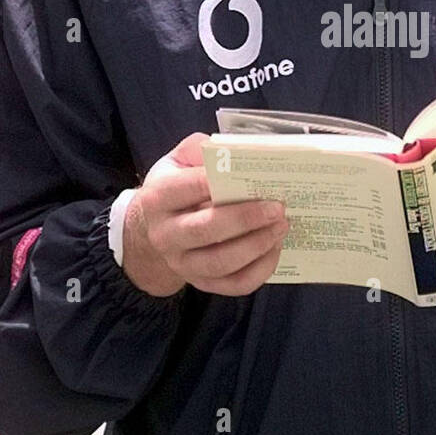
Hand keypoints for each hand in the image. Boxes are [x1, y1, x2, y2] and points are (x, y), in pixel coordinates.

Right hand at [122, 132, 290, 297]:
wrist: (154, 230)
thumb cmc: (176, 188)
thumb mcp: (178, 161)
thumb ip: (201, 150)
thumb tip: (231, 151)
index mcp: (158, 199)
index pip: (186, 188)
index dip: (216, 181)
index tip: (248, 175)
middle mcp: (166, 235)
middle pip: (206, 230)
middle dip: (246, 218)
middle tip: (277, 207)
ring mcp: (183, 264)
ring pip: (222, 262)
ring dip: (257, 245)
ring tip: (281, 225)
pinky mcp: (202, 284)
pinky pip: (235, 284)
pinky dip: (261, 268)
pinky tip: (275, 247)